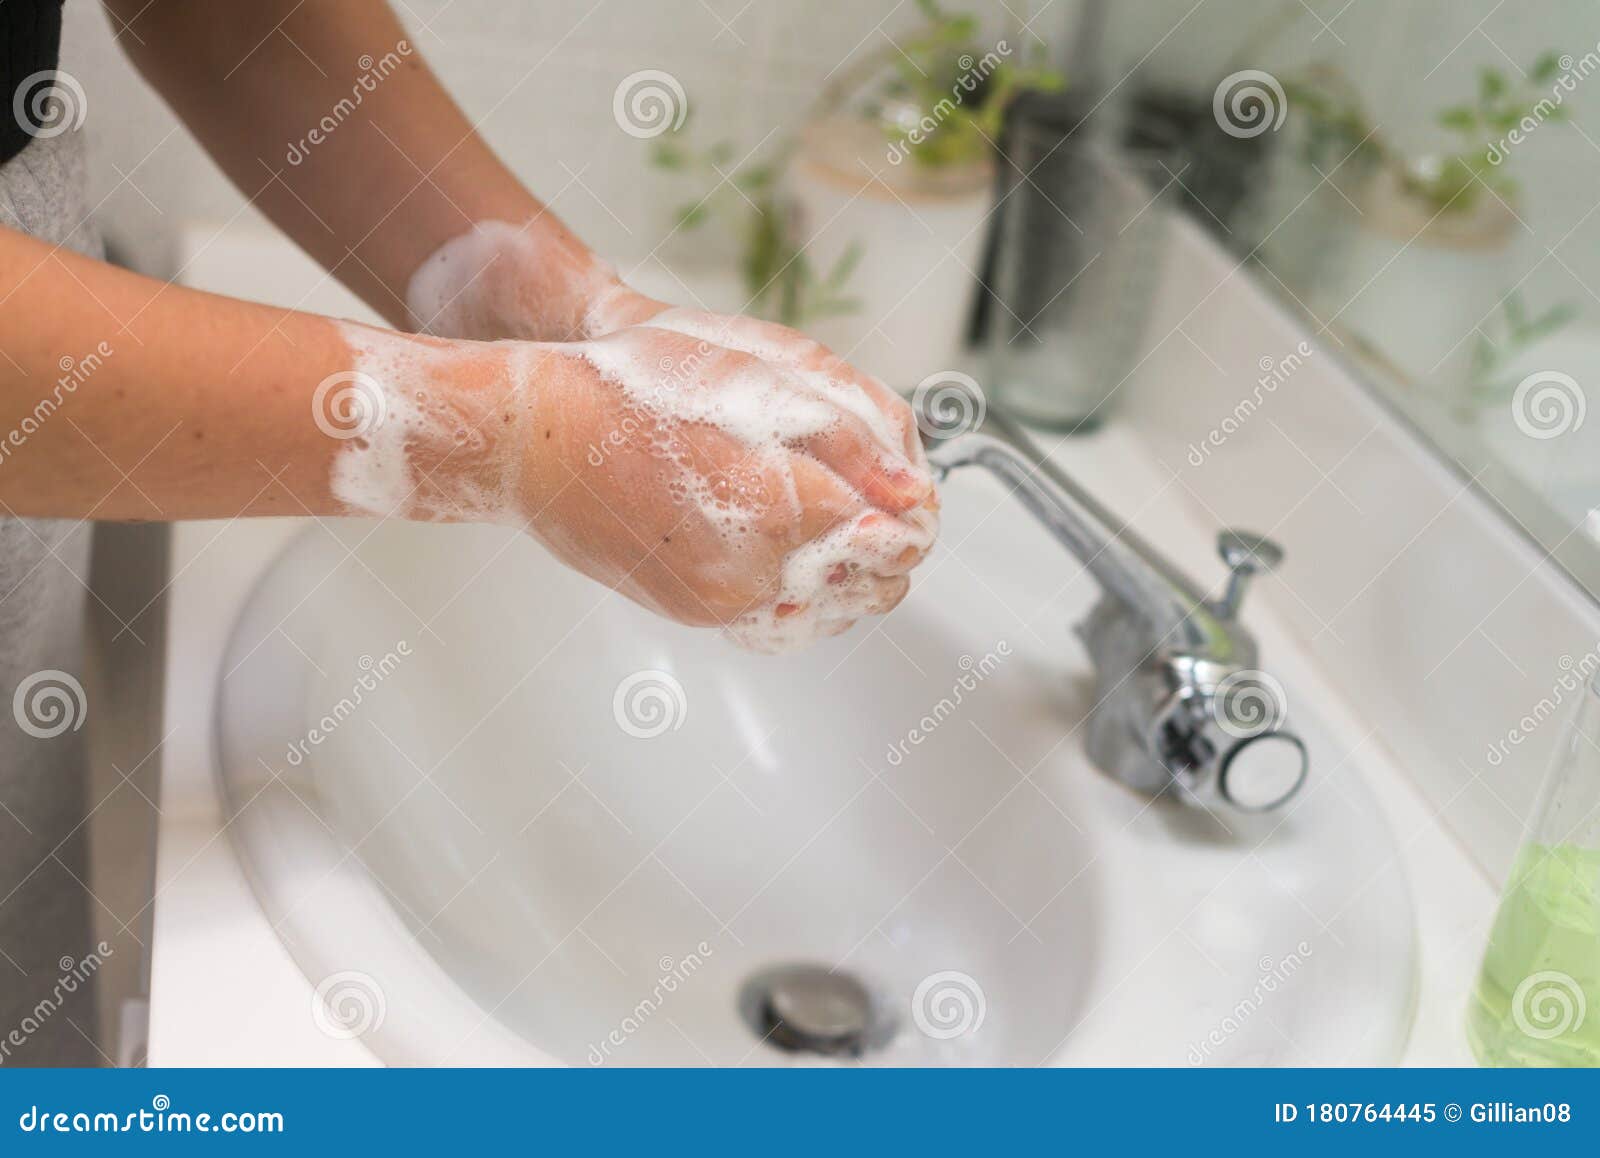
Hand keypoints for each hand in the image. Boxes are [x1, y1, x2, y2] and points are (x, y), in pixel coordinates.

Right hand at [515, 322, 936, 649]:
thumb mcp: (758, 381)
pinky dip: (798, 591)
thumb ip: (849, 438)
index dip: (913, 518)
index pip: (893, 535)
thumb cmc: (636, 387)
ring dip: (846, 579)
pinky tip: (794, 558)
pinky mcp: (695, 612)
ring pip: (824, 608)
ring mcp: (722, 600)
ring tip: (845, 538)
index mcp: (784, 504)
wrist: (538, 437)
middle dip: (886, 553)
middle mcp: (757, 568)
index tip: (914, 502)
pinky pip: (774, 615)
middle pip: (866, 584)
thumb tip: (913, 492)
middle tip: (889, 519)